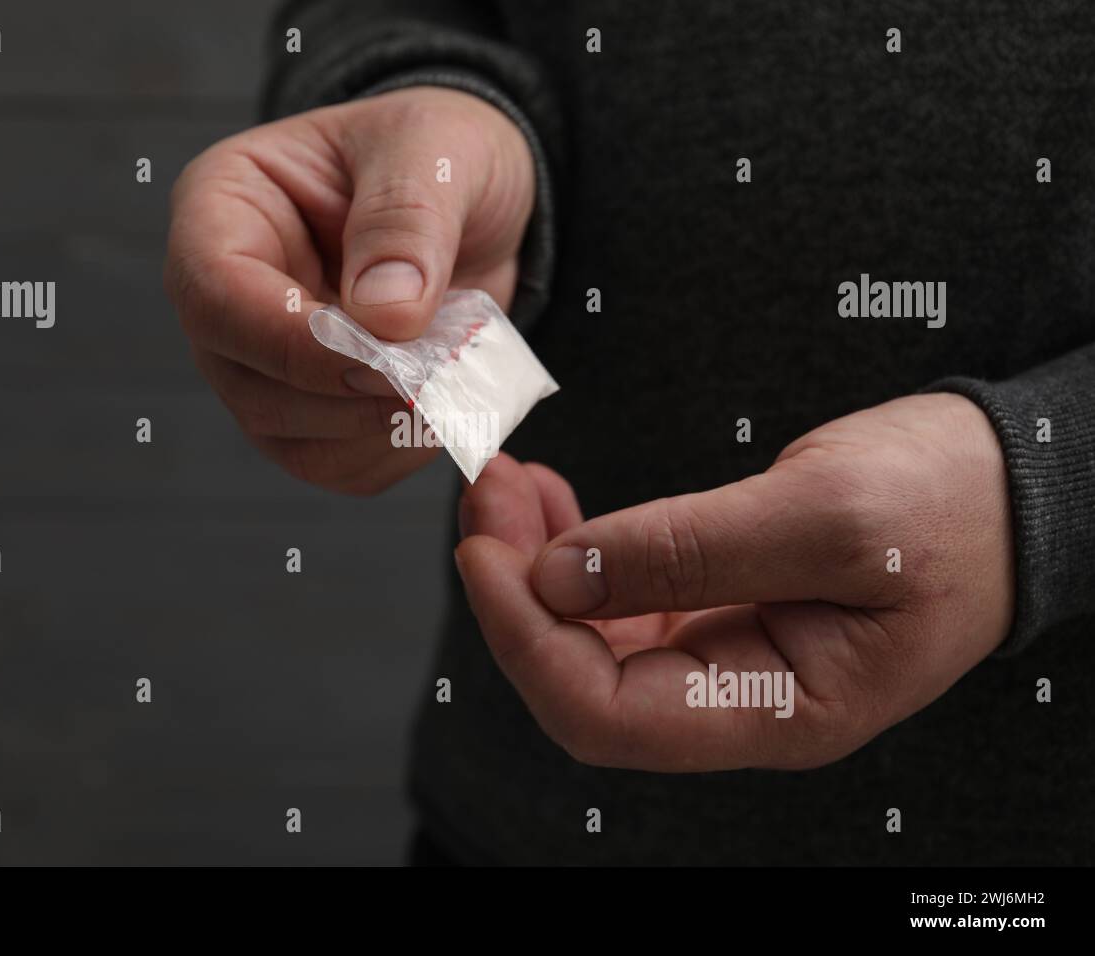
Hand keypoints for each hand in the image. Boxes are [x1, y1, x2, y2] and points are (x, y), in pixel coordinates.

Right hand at [164, 87, 535, 493]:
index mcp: (225, 207)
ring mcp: (261, 362)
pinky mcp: (308, 412)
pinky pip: (337, 464)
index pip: (217, 295)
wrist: (475, 202)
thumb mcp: (435, 150)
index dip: (294, 341)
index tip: (383, 356)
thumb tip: (384, 318)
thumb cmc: (437, 154)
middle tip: (438, 373)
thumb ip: (407, 221)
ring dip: (379, 426)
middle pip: (248, 382)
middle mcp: (226, 295)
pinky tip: (443, 404)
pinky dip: (396, 450)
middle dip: (349, 394)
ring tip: (452, 377)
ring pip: (288, 438)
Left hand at [454, 393, 1014, 770]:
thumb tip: (559, 575)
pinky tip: (550, 503)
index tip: (483, 551)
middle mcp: (739, 699)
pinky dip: (577, 551)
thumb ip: (687, 551)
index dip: (526, 638)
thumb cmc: (950, 504)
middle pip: (582, 679)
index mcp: (777, 708)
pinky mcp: (719, 610)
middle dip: (518, 591)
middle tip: (487, 495)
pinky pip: (621, 601)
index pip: (607, 713)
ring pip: (591, 637)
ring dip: (537, 564)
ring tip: (509, 485)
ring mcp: (726, 657)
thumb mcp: (823, 514)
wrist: (1011, 483)